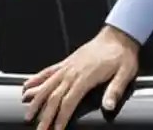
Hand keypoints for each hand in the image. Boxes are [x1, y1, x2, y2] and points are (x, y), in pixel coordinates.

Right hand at [20, 25, 139, 129]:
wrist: (118, 35)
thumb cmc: (122, 54)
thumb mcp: (126, 72)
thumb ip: (115, 90)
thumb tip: (109, 106)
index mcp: (86, 77)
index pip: (69, 102)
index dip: (61, 117)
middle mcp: (72, 72)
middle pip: (54, 97)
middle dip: (45, 116)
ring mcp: (67, 67)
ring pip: (46, 85)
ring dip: (35, 101)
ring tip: (28, 116)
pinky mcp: (66, 62)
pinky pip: (47, 72)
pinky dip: (35, 80)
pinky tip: (26, 87)